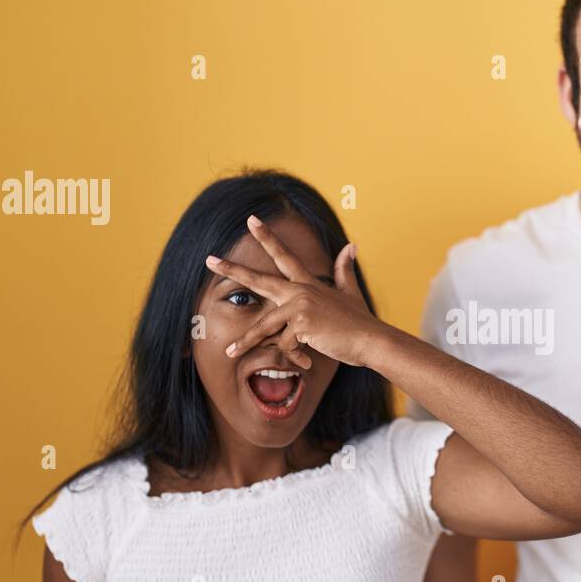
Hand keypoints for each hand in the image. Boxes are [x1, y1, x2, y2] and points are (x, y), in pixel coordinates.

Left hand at [204, 216, 390, 368]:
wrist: (371, 340)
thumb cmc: (359, 321)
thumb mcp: (351, 293)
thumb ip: (344, 269)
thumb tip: (351, 245)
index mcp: (307, 283)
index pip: (283, 256)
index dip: (267, 237)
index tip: (251, 221)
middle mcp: (300, 290)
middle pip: (259, 279)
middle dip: (232, 269)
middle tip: (209, 259)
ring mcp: (300, 305)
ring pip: (264, 325)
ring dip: (246, 341)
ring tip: (229, 352)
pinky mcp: (301, 324)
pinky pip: (286, 344)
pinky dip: (295, 356)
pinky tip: (307, 361)